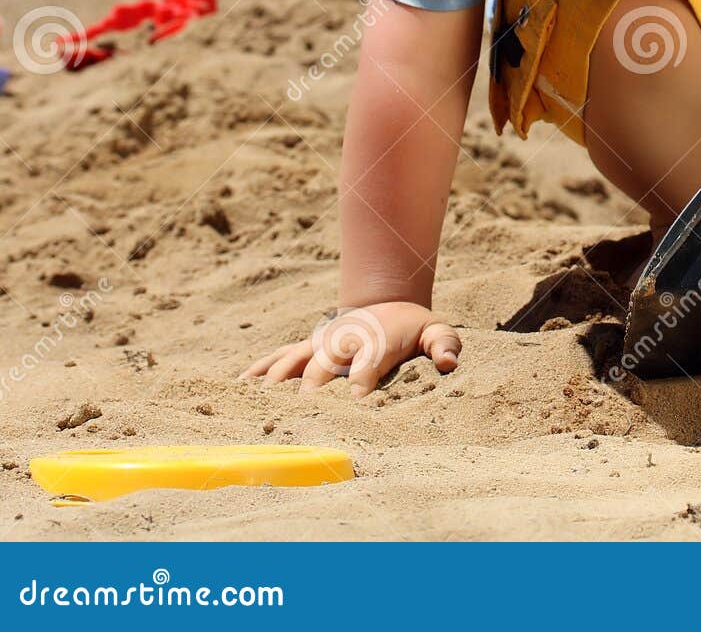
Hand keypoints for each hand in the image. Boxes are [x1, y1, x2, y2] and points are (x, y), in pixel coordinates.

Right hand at [238, 301, 460, 396]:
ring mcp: (318, 344)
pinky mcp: (302, 349)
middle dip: (312, 387)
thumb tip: (449, 363)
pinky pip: (275, 360)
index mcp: (375, 341)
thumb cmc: (411, 329)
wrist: (385, 302)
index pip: (369, 362)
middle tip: (300, 414)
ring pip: (293, 361)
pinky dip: (256, 373)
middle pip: (323, 364)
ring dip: (276, 383)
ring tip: (258, 407)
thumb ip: (444, 344)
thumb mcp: (435, 331)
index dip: (362, 379)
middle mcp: (342, 342)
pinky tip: (236, 390)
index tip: (354, 401)